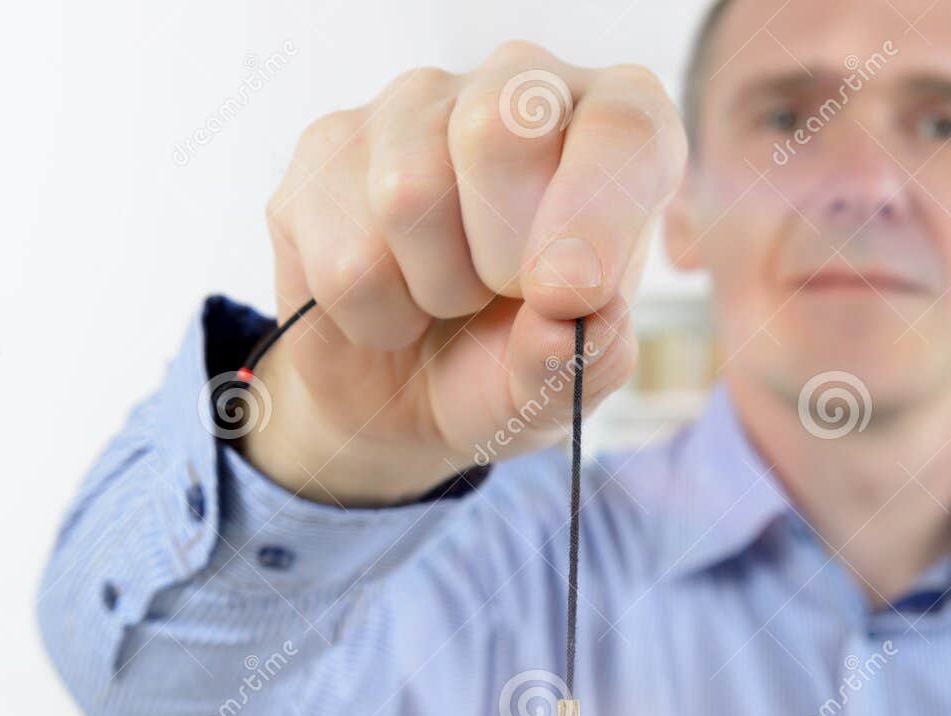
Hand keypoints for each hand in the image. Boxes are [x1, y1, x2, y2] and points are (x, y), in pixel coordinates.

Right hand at [243, 42, 686, 505]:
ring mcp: (413, 105)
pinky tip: (390, 300)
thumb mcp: (564, 384)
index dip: (598, 215)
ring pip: (408, 193)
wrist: (405, 393)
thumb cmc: (509, 363)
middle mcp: (517, 88)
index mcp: (609, 128)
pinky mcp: (327, 145)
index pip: (623, 124)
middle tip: (503, 295)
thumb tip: (562, 325)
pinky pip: (344, 252)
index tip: (572, 297)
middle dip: (503, 254)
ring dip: (435, 290)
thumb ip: (583, 362)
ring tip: (447, 301)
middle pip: (501, 125)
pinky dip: (373, 316)